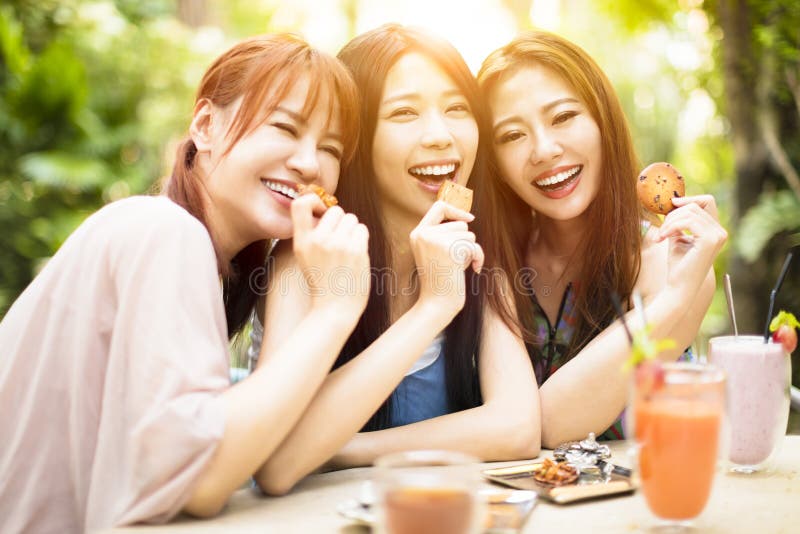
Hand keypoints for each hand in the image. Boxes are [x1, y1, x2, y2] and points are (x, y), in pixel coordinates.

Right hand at [291, 194, 370, 315]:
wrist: (334, 308)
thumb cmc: (322, 281)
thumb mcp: (305, 257)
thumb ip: (311, 233)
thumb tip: (324, 207)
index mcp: (301, 242)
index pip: (300, 204)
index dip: (313, 200)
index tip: (320, 210)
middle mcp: (319, 240)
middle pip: (335, 210)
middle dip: (340, 221)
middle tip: (339, 239)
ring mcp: (338, 245)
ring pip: (351, 218)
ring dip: (352, 230)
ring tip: (346, 248)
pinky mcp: (357, 250)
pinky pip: (362, 229)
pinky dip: (361, 238)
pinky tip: (355, 253)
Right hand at [409, 201, 484, 316]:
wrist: (437, 303)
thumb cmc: (441, 281)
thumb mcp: (436, 253)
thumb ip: (444, 235)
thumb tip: (467, 218)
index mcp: (417, 233)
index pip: (438, 207)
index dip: (456, 210)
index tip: (469, 219)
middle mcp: (423, 234)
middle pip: (459, 224)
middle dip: (465, 241)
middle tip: (457, 260)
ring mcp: (435, 241)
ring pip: (468, 235)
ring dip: (471, 251)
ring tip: (460, 266)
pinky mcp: (449, 249)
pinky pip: (474, 246)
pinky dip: (478, 257)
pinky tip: (473, 269)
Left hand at [656, 195, 726, 297]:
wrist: (679, 286)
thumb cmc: (678, 264)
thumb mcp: (678, 237)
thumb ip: (679, 221)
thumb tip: (675, 201)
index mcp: (715, 230)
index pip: (707, 201)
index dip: (688, 199)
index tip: (671, 205)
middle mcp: (721, 232)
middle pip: (695, 206)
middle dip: (672, 215)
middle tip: (661, 231)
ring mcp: (718, 235)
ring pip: (689, 212)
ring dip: (669, 222)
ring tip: (660, 236)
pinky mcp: (710, 240)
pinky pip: (687, 221)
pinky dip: (671, 227)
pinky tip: (663, 237)